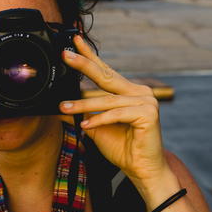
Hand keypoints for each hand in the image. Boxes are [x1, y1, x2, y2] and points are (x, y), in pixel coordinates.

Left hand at [58, 35, 169, 185]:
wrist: (143, 170)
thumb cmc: (122, 149)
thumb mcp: (97, 127)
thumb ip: (85, 114)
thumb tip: (62, 106)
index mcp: (130, 91)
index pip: (107, 71)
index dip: (91, 56)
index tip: (75, 41)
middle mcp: (140, 92)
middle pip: (106, 77)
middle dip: (84, 64)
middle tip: (65, 54)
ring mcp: (147, 101)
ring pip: (107, 101)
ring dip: (82, 105)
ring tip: (63, 108)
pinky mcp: (148, 114)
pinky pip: (116, 114)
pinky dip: (99, 120)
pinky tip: (86, 126)